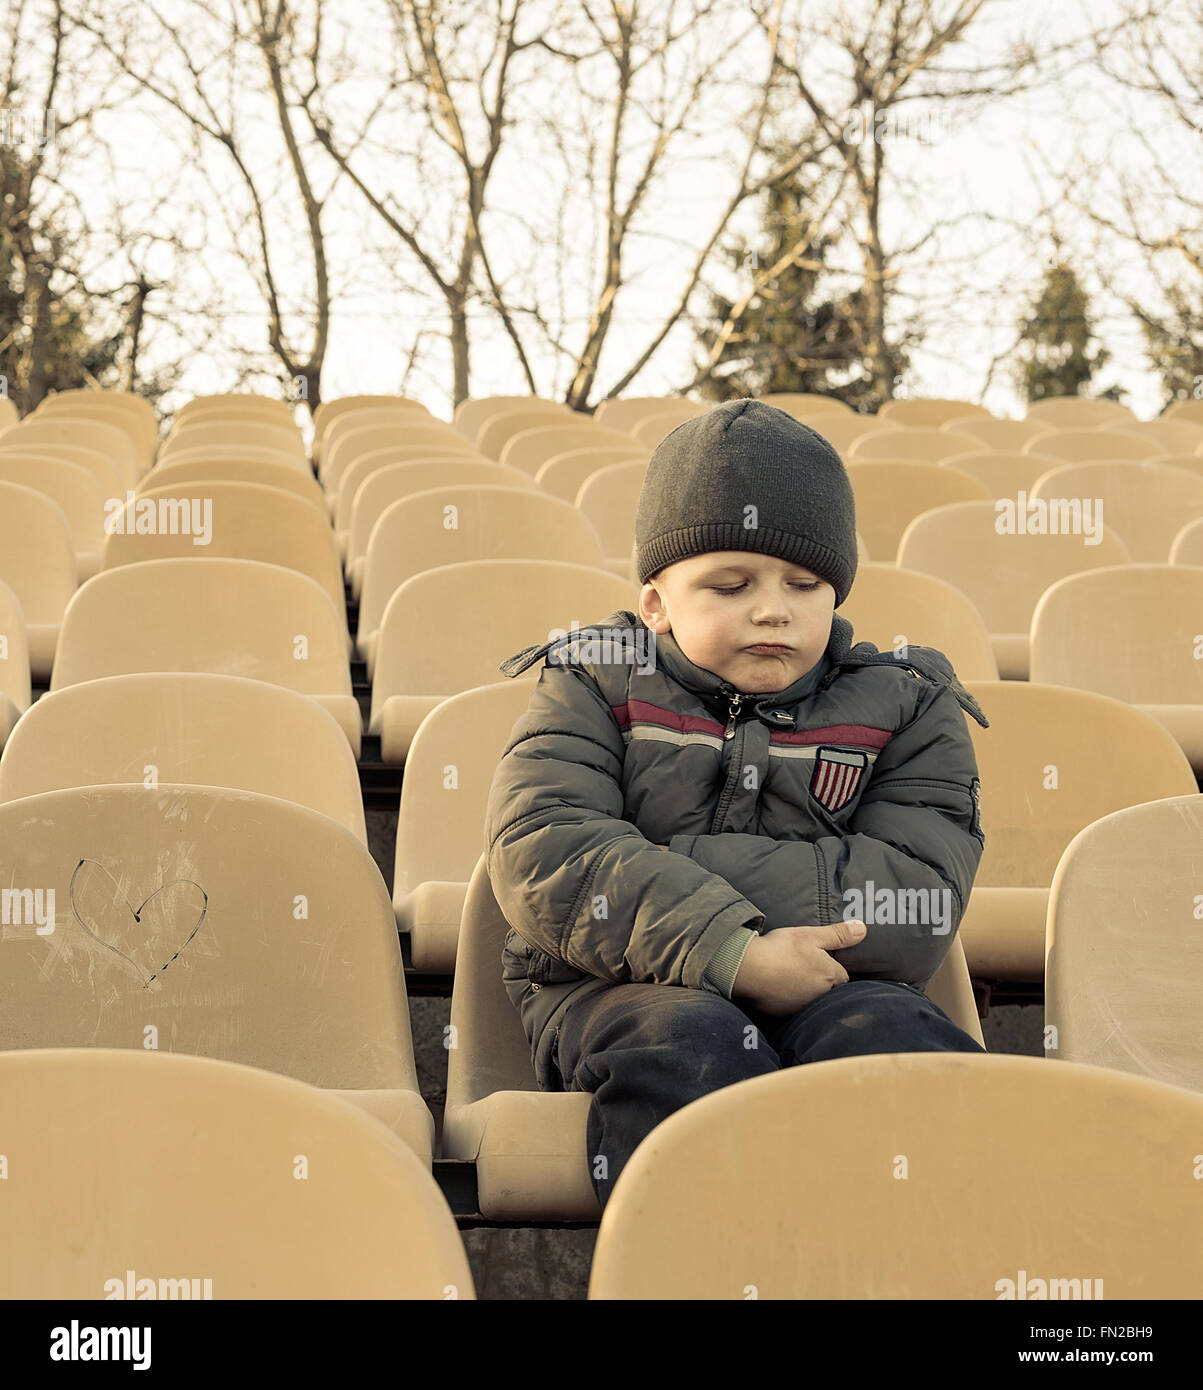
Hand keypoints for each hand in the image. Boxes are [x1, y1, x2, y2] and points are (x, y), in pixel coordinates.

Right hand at [731, 920, 867, 1015]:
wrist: (748, 969)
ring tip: (790, 975)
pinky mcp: (784, 1014)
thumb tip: (863, 930)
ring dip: (804, 990)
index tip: (823, 959)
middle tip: (804, 965)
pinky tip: (777, 986)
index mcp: (830, 976)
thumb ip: (838, 934)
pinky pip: (792, 1006)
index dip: (833, 966)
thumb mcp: (811, 935)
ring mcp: (802, 1007)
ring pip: (810, 999)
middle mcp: (820, 996)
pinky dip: (788, 998)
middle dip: (821, 980)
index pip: (842, 976)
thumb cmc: (781, 949)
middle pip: (828, 989)